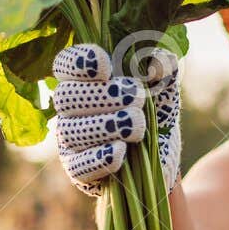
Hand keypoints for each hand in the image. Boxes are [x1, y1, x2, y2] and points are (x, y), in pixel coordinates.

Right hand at [51, 43, 181, 196]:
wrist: (164, 159)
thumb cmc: (156, 117)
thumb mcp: (164, 91)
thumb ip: (164, 71)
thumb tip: (162, 59)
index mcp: (84, 82)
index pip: (64, 65)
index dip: (78, 63)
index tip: (106, 66)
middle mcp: (71, 111)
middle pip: (65, 97)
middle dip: (102, 96)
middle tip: (137, 99)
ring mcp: (71, 142)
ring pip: (70, 131)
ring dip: (105, 126)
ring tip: (138, 127)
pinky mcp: (78, 170)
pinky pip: (78, 165)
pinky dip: (99, 157)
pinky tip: (121, 151)